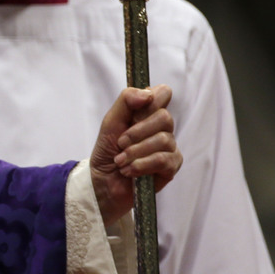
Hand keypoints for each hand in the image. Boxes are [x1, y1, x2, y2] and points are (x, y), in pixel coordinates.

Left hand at [89, 84, 180, 225]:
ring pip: (163, 140)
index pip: (164, 93)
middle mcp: (163, 128)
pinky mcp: (171, 166)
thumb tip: (148, 94)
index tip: (134, 113)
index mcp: (148, 112)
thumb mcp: (110, 121)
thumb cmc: (108, 149)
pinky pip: (163, 160)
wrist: (103, 180)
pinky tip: (130, 171)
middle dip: (137, 132)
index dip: (152, 100)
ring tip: (121, 161)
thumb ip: (126, 101)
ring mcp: (169, 147)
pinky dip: (142, 165)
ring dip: (136, 152)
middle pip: (164, 117)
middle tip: (120, 143)